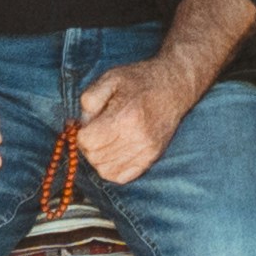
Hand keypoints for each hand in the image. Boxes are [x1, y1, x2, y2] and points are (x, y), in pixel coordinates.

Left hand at [73, 50, 202, 184]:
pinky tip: (114, 152)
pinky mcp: (151, 158)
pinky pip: (120, 177)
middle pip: (94, 157)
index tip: (86, 125)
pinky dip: (111, 168)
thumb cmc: (139, 81)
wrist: (173, 86)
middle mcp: (136, 138)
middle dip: (88, 145)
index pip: (88, 142)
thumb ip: (90, 99)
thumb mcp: (110, 78)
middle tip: (95, 131)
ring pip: (105, 170)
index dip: (81, 133)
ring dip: (99, 157)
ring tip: (105, 140)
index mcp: (124, 117)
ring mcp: (146, 151)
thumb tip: (81, 124)